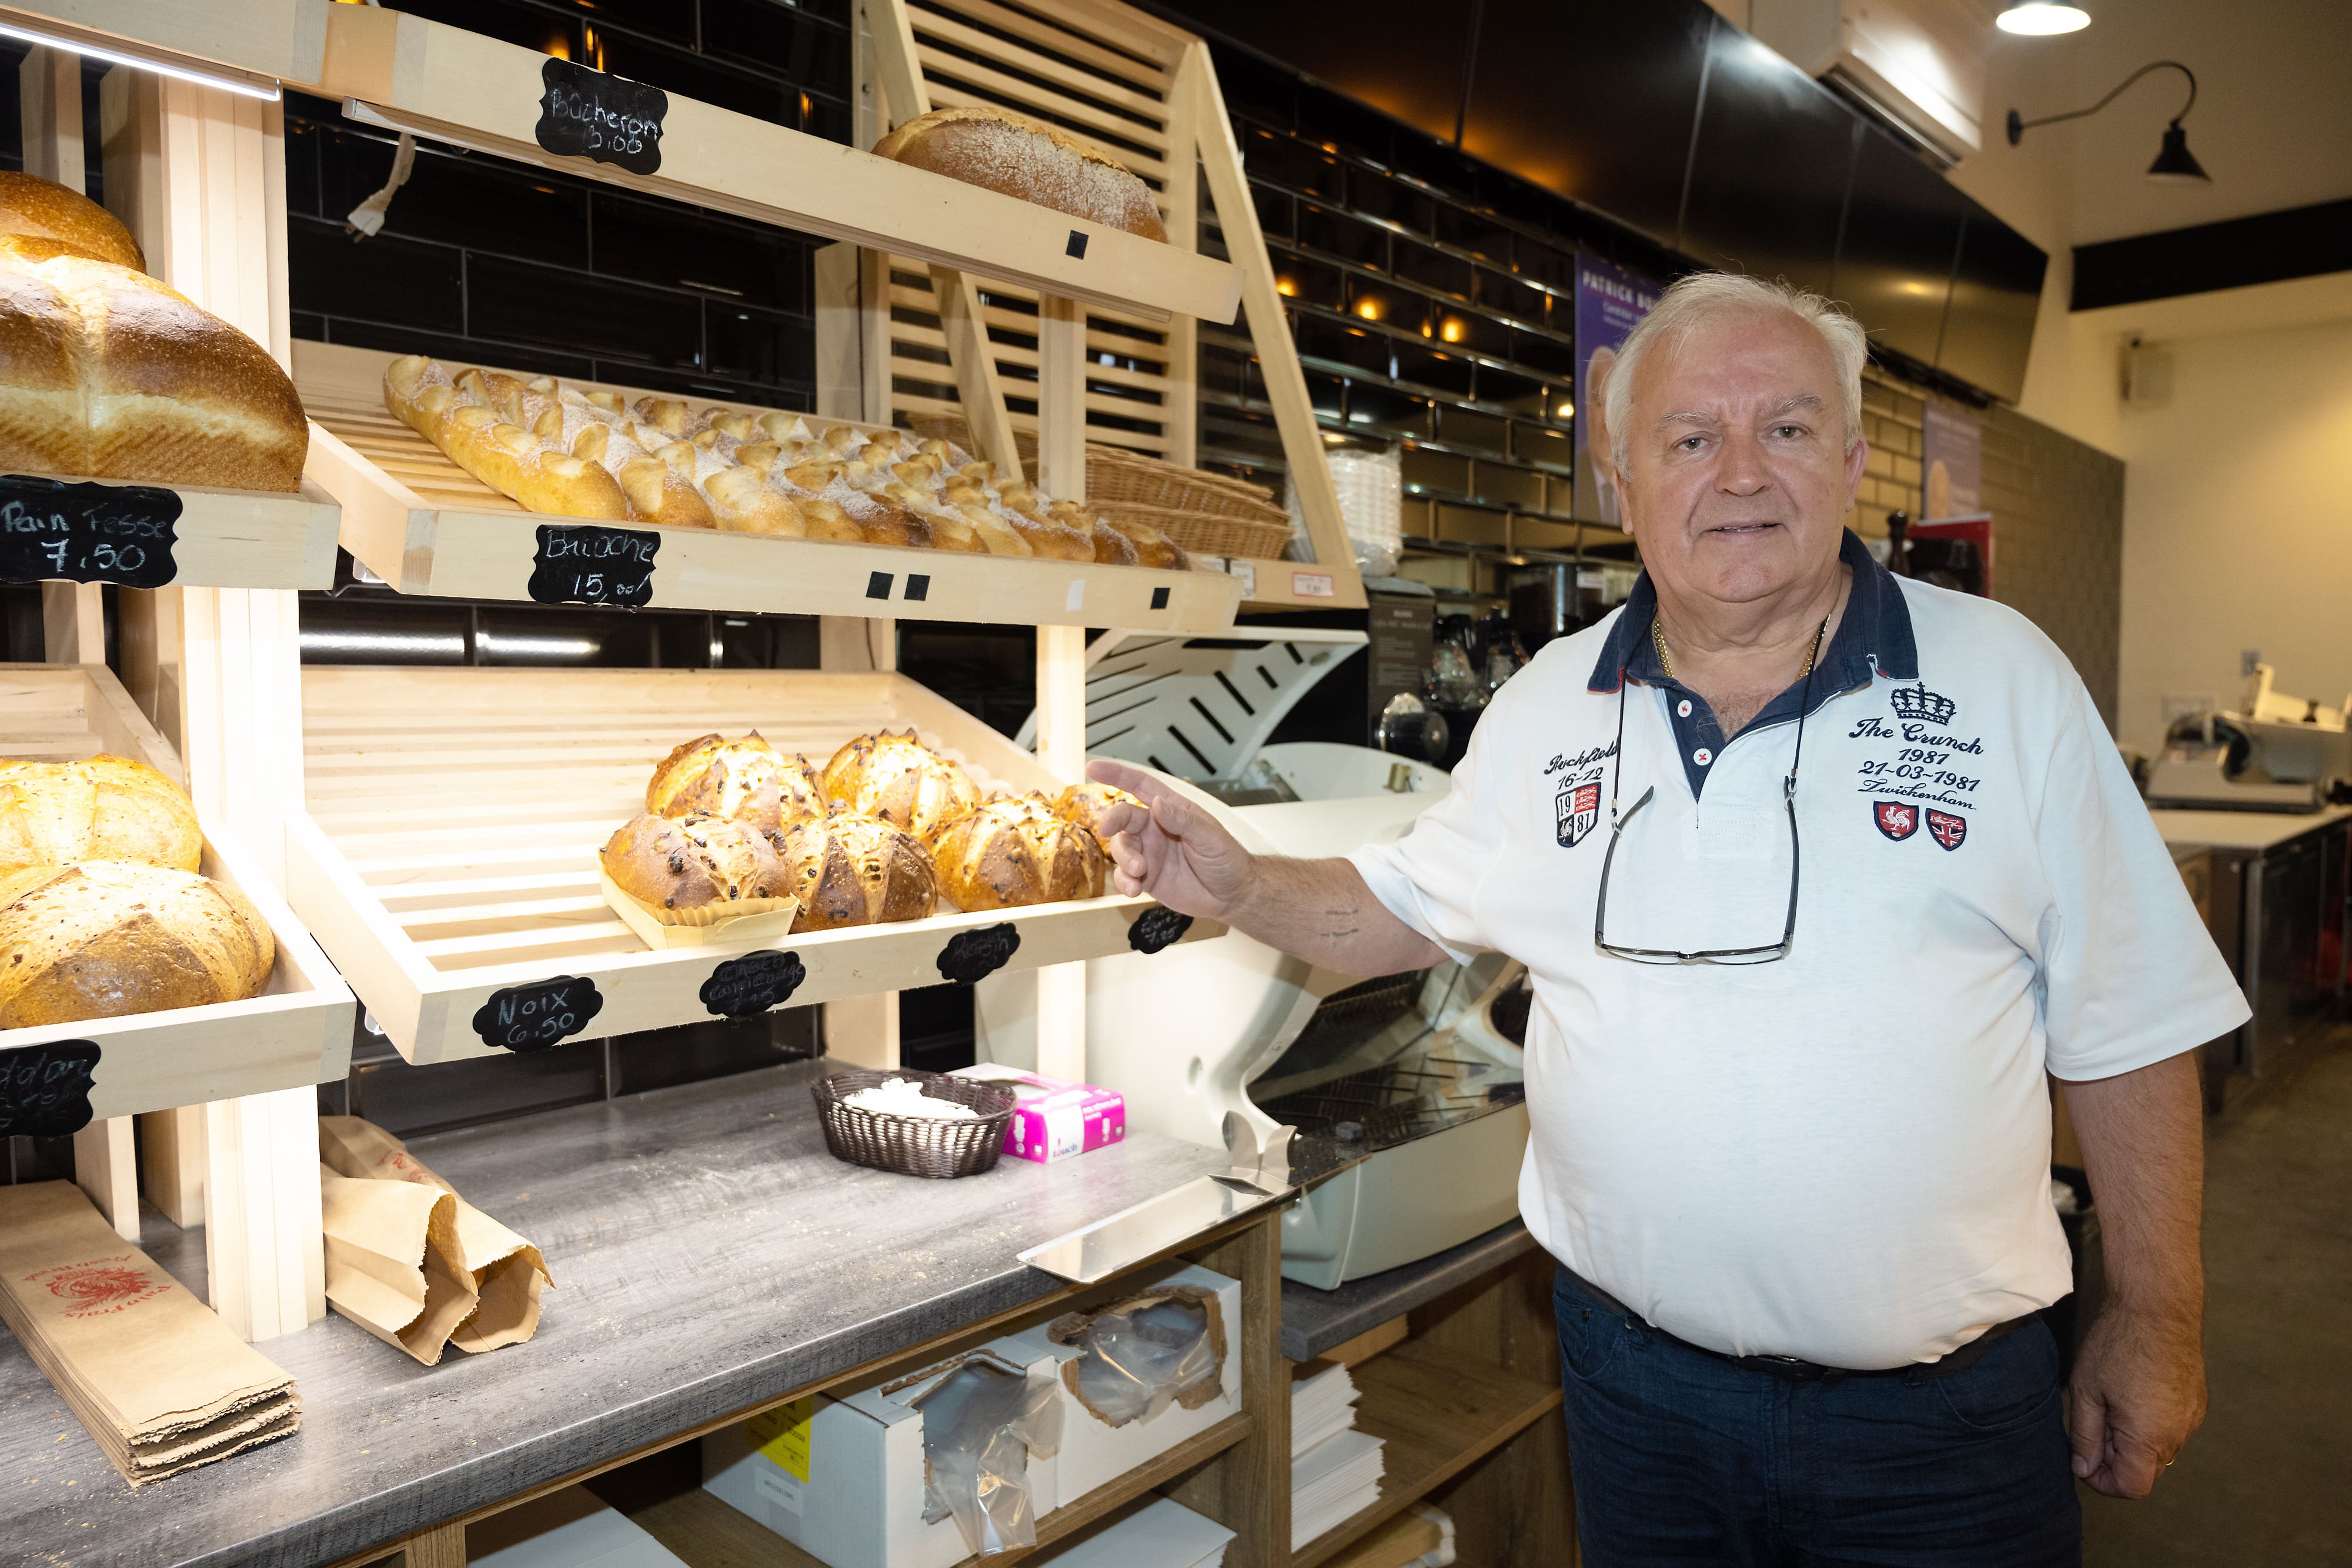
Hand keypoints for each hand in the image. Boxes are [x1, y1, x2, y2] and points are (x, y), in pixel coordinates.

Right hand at [1085, 759, 1256, 920]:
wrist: (1232, 896)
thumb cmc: (1227, 859)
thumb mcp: (1209, 836)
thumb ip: (1182, 820)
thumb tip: (1157, 802)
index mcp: (1171, 810)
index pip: (1140, 786)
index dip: (1117, 774)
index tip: (1093, 768)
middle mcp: (1155, 829)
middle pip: (1123, 817)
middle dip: (1111, 822)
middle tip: (1106, 830)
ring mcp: (1149, 853)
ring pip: (1120, 848)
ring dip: (1123, 858)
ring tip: (1139, 871)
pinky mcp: (1146, 878)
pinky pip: (1124, 876)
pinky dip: (1123, 881)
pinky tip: (1134, 889)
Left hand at [2067, 1305, 2204, 1497]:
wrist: (2158, 1308)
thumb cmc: (2118, 1345)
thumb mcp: (2087, 1391)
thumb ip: (2085, 1436)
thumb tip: (2084, 1469)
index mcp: (2150, 1437)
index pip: (2132, 1487)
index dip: (2103, 1482)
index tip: (2084, 1460)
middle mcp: (2178, 1434)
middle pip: (2145, 1470)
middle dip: (2115, 1458)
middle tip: (2093, 1424)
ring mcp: (2191, 1419)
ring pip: (2158, 1449)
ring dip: (2131, 1440)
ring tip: (2110, 1403)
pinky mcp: (2196, 1403)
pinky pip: (2171, 1429)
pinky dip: (2148, 1424)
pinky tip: (2130, 1394)